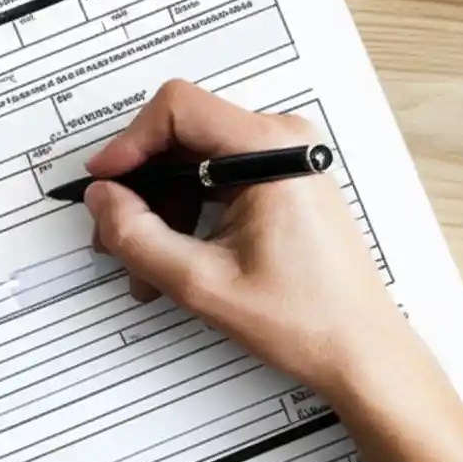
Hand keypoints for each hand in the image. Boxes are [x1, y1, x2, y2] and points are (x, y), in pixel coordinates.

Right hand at [83, 80, 403, 393]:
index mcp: (272, 151)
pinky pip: (215, 181)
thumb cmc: (307, 321)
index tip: (105, 183)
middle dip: (140, 187)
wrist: (361, 353)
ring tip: (145, 269)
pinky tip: (172, 261)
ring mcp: (285, 161)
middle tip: (114, 235)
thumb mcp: (202, 284)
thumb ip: (138, 236)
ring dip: (159, 211)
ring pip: (192, 163)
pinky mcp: (281, 184)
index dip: (130, 142)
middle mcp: (283, 143)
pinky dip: (186, 216)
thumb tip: (101, 199)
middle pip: (181, 136)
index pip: (178, 108)